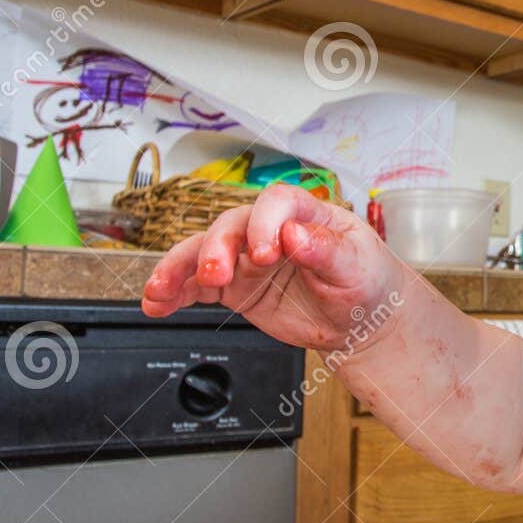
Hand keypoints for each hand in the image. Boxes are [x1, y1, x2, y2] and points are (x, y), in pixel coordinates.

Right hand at [141, 184, 408, 352]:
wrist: (362, 319)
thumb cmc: (366, 281)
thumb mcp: (357, 266)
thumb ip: (326, 251)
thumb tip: (295, 234)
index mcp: (306, 215)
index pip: (276, 203)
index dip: (264, 223)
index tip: (266, 253)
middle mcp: (270, 231)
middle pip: (231, 226)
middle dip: (218, 248)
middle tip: (219, 275)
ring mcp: (248, 259)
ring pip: (203, 253)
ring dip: (178, 268)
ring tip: (160, 289)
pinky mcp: (235, 287)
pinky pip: (196, 286)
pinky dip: (173, 292)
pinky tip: (156, 303)